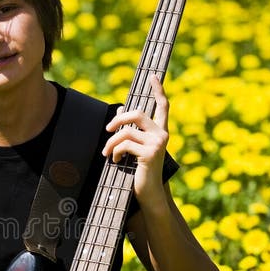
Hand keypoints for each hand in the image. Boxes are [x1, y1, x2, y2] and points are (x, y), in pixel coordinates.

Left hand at [102, 75, 168, 203]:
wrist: (148, 194)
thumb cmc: (140, 172)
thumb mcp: (134, 148)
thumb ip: (130, 129)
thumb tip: (119, 109)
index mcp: (160, 132)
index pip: (162, 106)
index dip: (158, 89)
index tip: (152, 76)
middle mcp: (162, 135)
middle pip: (137, 113)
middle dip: (118, 119)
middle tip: (107, 130)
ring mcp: (158, 144)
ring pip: (126, 131)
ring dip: (111, 143)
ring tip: (107, 154)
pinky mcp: (150, 153)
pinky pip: (124, 145)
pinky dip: (115, 152)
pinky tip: (116, 162)